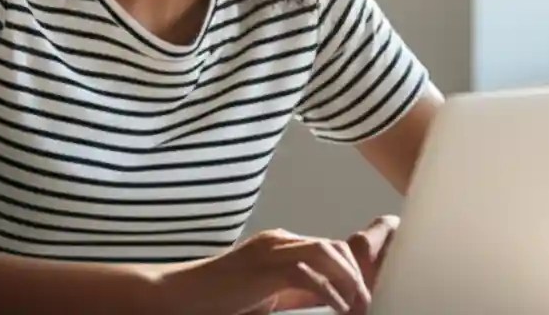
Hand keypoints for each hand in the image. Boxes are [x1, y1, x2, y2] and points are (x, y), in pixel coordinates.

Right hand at [169, 228, 372, 314]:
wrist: (181, 296)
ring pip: (326, 252)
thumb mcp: (268, 293)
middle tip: (368, 303)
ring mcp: (270, 251)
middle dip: (357, 273)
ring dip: (348, 279)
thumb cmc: (221, 298)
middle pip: (334, 246)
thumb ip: (297, 291)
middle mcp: (279, 240)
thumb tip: (333, 298)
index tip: (365, 296)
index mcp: (281, 243)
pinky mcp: (263, 268)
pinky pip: (307, 275)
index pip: (329, 248)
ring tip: (358, 305)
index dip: (352, 270)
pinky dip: (329, 292)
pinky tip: (338, 308)